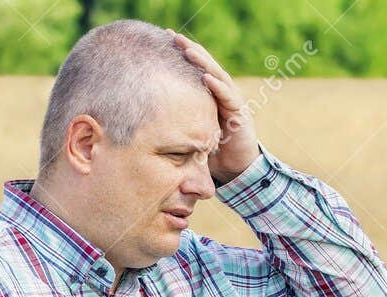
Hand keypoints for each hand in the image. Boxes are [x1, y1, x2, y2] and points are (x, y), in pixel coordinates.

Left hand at [171, 31, 260, 185]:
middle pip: (205, 66)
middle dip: (190, 50)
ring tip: (188, 50)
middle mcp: (221, 95)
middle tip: (173, 36)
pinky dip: (218, 86)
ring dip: (203, 62)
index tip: (163, 40)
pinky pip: (229, 97)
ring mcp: (232, 102)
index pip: (195, 70)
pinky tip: (206, 77)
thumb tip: (146, 118)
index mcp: (208, 96)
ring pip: (218, 76)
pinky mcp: (240, 114)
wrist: (236, 171)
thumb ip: (176, 123)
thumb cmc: (210, 154)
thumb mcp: (188, 134)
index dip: (182, 55)